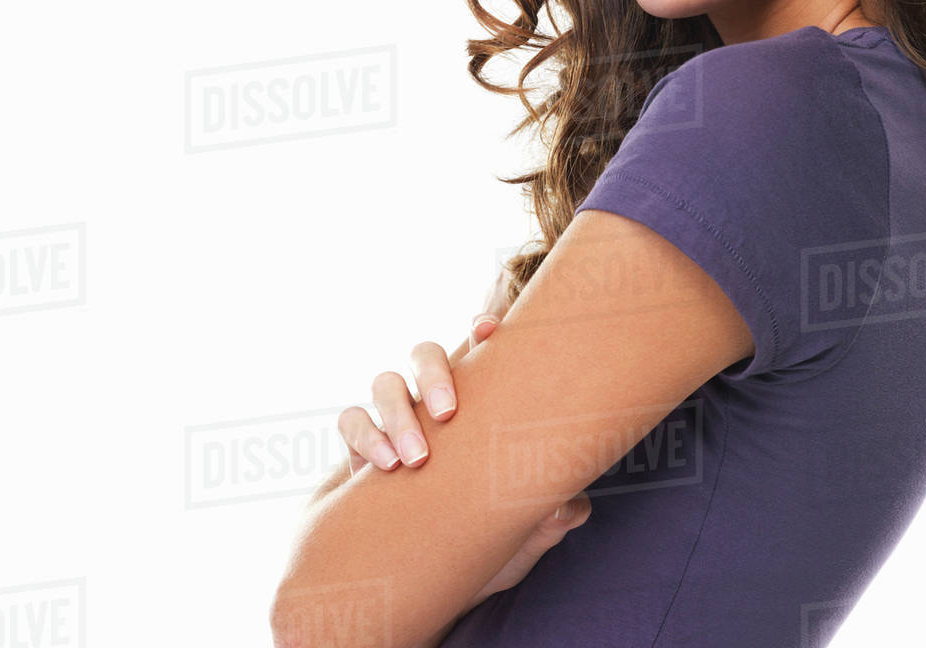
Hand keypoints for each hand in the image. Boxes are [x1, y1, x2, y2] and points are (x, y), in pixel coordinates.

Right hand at [334, 265, 592, 613]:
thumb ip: (543, 523)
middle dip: (433, 373)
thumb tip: (574, 507)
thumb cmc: (468, 556)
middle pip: (425, 354)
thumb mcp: (510, 544)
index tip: (487, 327)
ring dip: (398, 413)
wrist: (410, 597)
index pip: (477, 354)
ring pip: (385, 383)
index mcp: (473, 413)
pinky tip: (383, 467)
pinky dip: (365, 435)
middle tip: (447, 412)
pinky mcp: (356, 452)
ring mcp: (391, 426)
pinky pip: (351, 420)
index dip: (480, 332)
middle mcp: (429, 409)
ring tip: (415, 459)